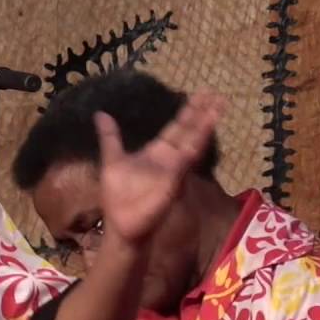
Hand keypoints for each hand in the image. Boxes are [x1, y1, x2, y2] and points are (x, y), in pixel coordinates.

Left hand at [96, 91, 221, 247]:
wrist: (121, 225)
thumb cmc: (118, 197)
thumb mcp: (112, 160)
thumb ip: (111, 137)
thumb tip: (101, 114)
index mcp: (157, 152)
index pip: (176, 127)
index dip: (188, 111)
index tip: (200, 94)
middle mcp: (170, 159)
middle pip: (189, 131)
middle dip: (202, 113)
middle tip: (216, 94)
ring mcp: (174, 170)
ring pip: (192, 143)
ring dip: (204, 126)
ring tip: (218, 108)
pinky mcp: (172, 182)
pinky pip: (184, 163)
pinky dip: (192, 149)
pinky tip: (202, 134)